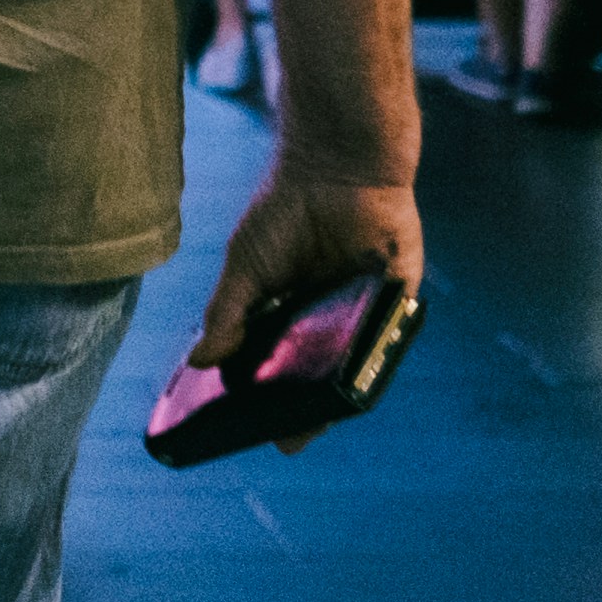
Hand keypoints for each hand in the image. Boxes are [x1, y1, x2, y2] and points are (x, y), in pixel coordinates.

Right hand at [191, 173, 422, 447]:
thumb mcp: (245, 266)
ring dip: (337, 393)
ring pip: (354, 364)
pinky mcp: (400, 297)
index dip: (265, 396)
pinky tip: (352, 382)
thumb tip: (200, 362)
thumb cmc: (286, 208)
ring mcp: (366, 311)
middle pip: (318, 374)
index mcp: (293, 314)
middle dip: (302, 408)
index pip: (281, 366)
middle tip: (284, 438)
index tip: (243, 428)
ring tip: (314, 421)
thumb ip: (227, 313)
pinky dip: (373, 361)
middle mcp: (330, 320)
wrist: (333, 163)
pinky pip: (389, 338)